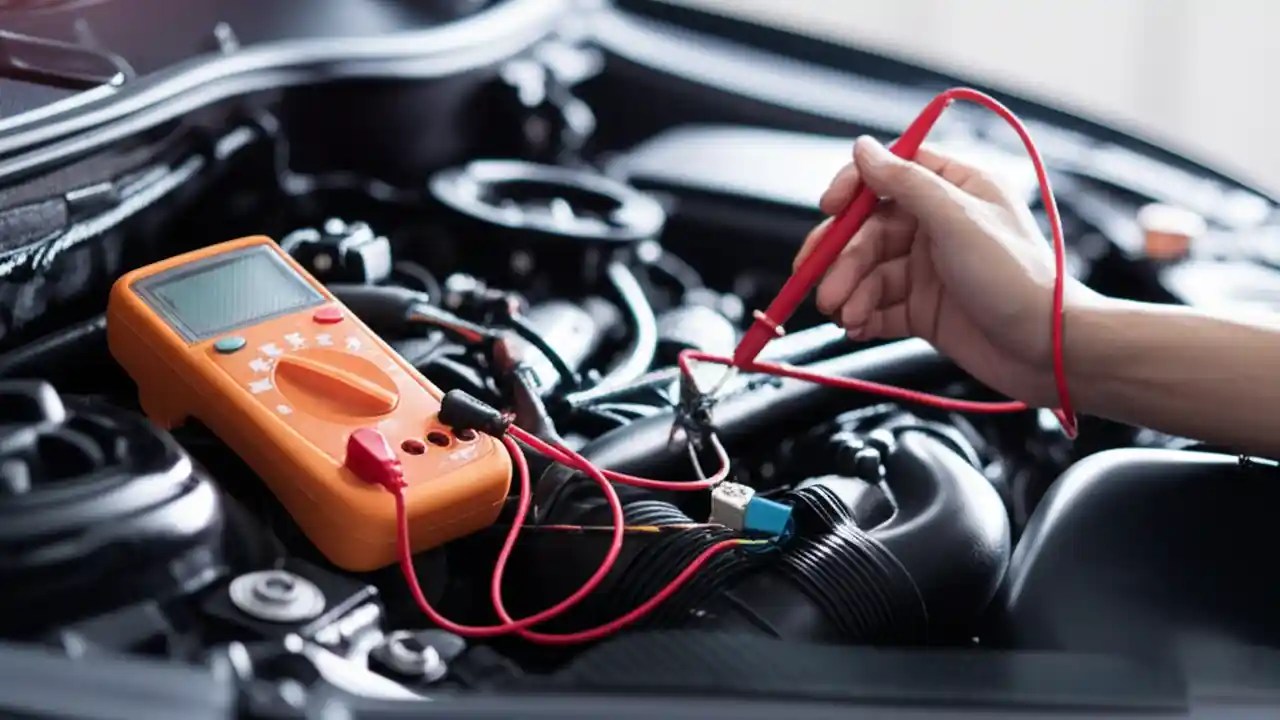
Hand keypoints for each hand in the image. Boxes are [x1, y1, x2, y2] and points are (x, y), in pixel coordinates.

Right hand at [797, 136, 1094, 406]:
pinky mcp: (923, 309)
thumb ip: (906, 182)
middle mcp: (938, 224)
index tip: (829, 207)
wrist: (1049, 351)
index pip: (889, 172)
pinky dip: (861, 316)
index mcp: (954, 189)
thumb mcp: (958, 220)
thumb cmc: (1018, 279)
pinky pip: (878, 306)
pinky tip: (855, 327)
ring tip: (843, 315)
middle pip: (868, 229)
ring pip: (868, 272)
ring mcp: (929, 268)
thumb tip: (862, 148)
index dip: (853, 188)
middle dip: (841, 258)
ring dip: (848, 292)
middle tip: (823, 285)